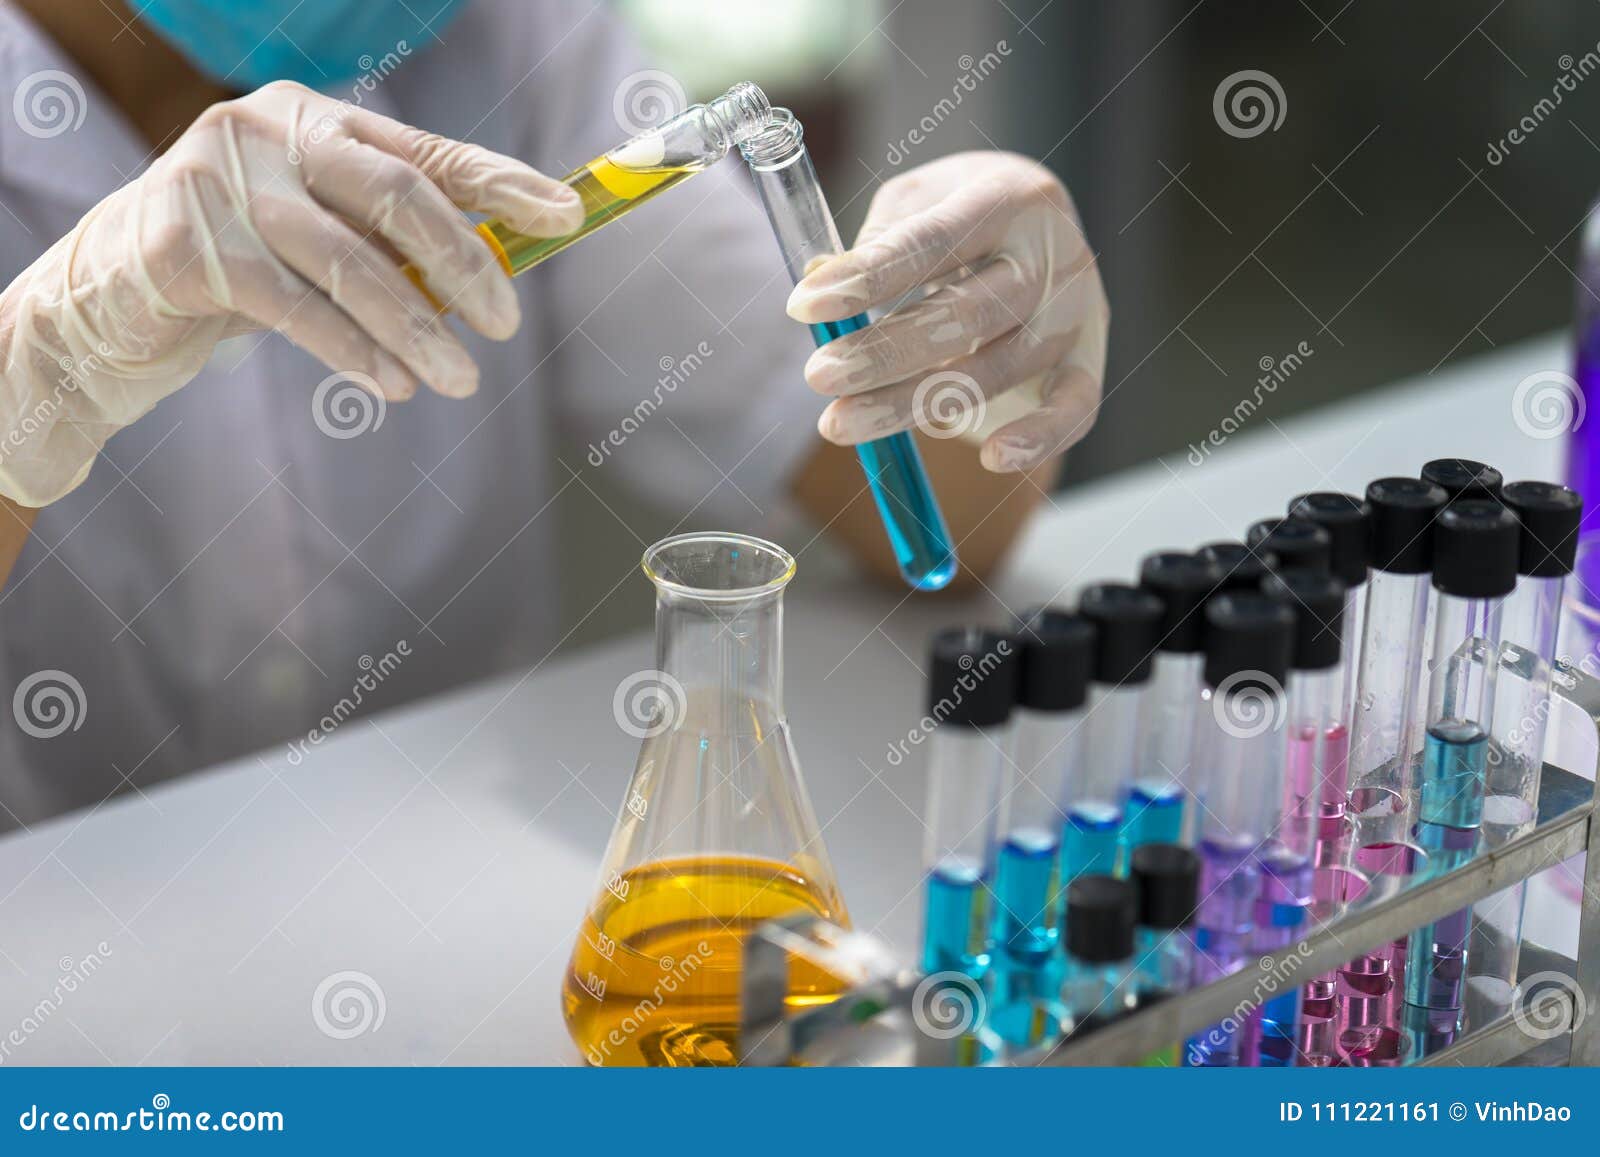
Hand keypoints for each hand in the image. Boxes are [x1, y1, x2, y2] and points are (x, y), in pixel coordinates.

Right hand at [0, 80, 582, 505]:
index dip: (505, 183)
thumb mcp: (317, 242)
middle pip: (399, 195)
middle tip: (506, 325)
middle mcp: (268, 132)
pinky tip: (394, 385)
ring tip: (459, 380)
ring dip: (417, 329)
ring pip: (351, 263)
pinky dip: (355, 352)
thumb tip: (499, 274)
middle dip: (467, 264)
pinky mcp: (188, 247)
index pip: (428, 151)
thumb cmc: (236, 273)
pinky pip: (296, 308)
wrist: (103, 309)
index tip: (567, 216)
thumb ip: (388, 245)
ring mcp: (221, 183)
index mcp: (314, 120)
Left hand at [785, 152, 1107, 472]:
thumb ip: (875, 241)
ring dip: (915, 404)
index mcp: (1005, 199)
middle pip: (967, 314)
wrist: (1043, 224)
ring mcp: (1077, 311)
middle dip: (884, 352)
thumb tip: (817, 283)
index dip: (867, 277)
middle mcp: (1053, 255)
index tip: (802, 306)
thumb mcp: (918, 202)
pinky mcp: (1090, 362)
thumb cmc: (961, 217)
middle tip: (819, 376)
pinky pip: (1076, 410)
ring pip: (1000, 370)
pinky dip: (1039, 439)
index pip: (931, 242)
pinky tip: (993, 459)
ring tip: (842, 423)